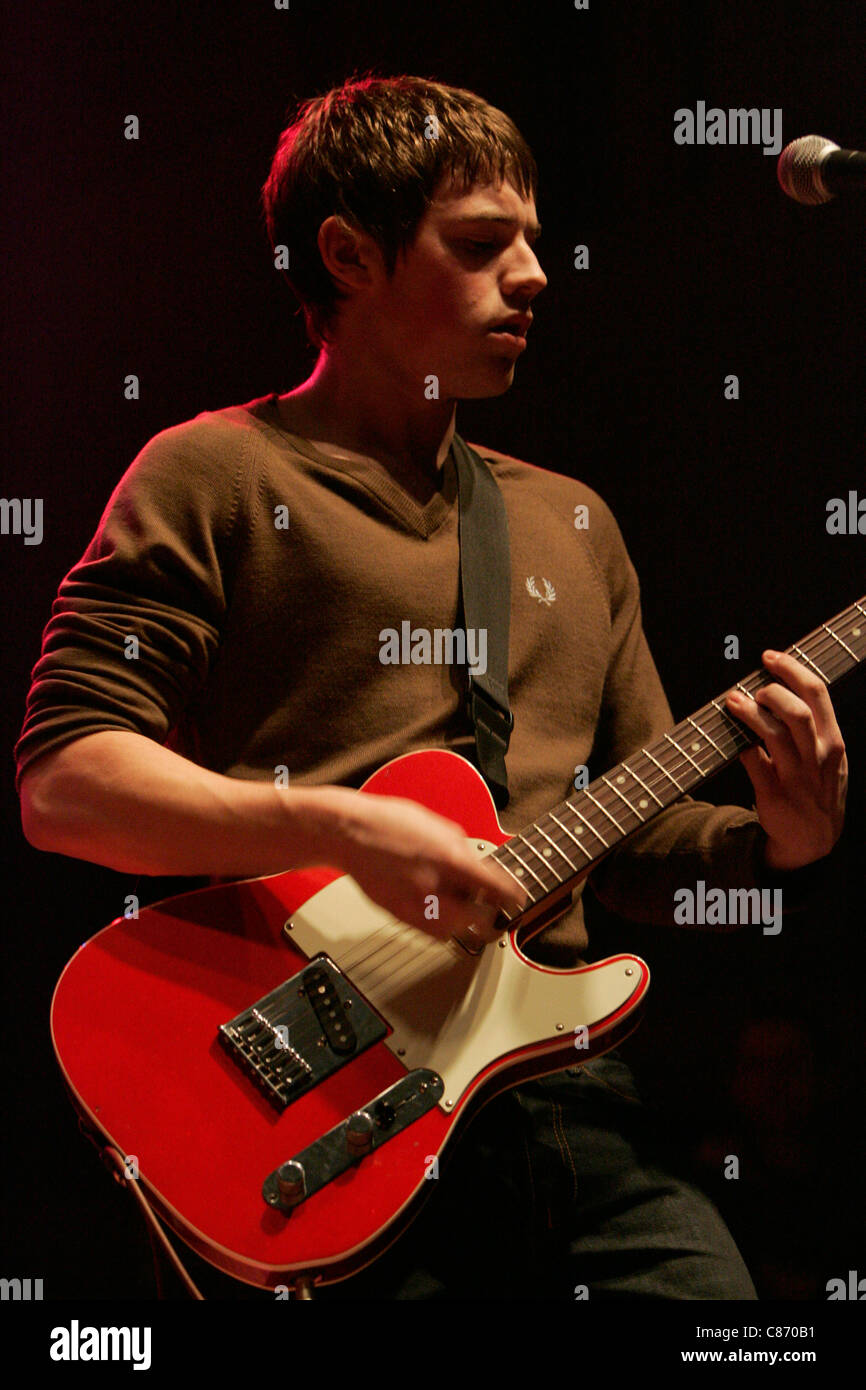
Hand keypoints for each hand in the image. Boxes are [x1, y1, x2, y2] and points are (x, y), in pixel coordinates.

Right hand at [328, 792, 527, 943]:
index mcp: (448, 858)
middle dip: (490, 914)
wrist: (350, 833)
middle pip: (477, 918)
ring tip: (467, 910)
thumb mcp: (438, 824)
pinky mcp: (398, 914)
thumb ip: (462, 848)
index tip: (518, 900)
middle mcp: (433, 885)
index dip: (512, 897)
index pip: (493, 888)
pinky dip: (443, 927)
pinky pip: (430, 933)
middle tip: (495, 909)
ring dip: (466, 924)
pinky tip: (443, 913)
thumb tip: (478, 866)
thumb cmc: (390, 822)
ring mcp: (413, 903)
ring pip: (455, 930)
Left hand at [725, 650, 846, 871]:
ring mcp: (797, 777)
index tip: (770, 656)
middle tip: (754, 689)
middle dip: (771, 691)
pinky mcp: (774, 795)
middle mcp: (819, 757)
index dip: (791, 669)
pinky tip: (733, 737)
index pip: (817, 693)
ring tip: (733, 701)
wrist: (813, 840)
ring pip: (773, 735)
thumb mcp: (828, 756)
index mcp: (833, 741)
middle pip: (797, 711)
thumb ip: (812, 725)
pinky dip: (741, 745)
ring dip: (750, 713)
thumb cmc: (816, 787)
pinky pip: (753, 762)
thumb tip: (776, 685)